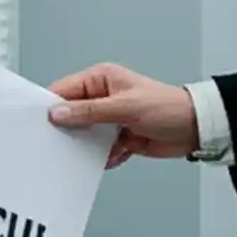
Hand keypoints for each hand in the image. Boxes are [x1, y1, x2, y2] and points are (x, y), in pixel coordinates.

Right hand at [48, 63, 198, 168]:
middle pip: (72, 115)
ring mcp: (111, 119)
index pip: (65, 90)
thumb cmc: (168, 107)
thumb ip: (90, 111)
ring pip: (86, 135)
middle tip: (61, 143)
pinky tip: (112, 157)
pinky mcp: (119, 138)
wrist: (195, 129)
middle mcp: (103, 98)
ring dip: (88, 146)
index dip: (52, 106)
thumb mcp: (125, 107)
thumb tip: (58, 113)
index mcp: (101, 80)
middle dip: (69, 130)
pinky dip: (104, 156)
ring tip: (90, 153)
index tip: (41, 122)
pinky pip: (101, 150)